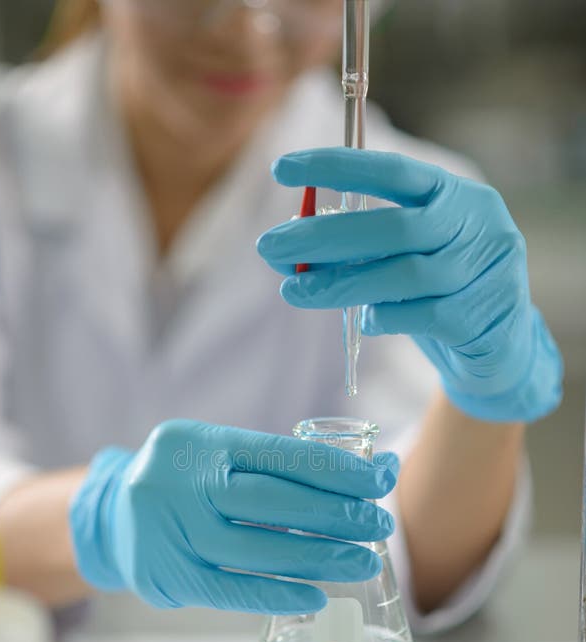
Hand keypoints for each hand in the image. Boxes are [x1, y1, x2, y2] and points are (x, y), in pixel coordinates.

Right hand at [69, 420, 397, 613]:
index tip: (379, 482)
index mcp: (201, 443)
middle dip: (335, 515)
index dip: (336, 471)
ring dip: (316, 558)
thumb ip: (286, 466)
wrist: (112, 515)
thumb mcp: (221, 458)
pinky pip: (229, 589)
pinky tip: (315, 596)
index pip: (280, 455)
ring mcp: (169, 531)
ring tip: (360, 562)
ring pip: (255, 549)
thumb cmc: (188, 484)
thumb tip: (380, 469)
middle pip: (272, 502)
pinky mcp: (165, 576)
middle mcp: (181, 482)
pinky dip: (276, 595)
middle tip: (379, 526)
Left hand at [257, 148, 562, 422]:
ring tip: (294, 291)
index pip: (394, 170)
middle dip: (323, 236)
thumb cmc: (438, 292)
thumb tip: (284, 250)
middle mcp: (477, 224)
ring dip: (340, 284)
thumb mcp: (400, 259)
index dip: (337, 167)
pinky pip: (422, 316)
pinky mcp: (482, 317)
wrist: (499, 347)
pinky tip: (364, 323)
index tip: (280, 168)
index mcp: (455, 194)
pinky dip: (384, 318)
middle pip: (394, 226)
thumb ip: (354, 248)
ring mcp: (486, 271)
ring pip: (404, 275)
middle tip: (268, 245)